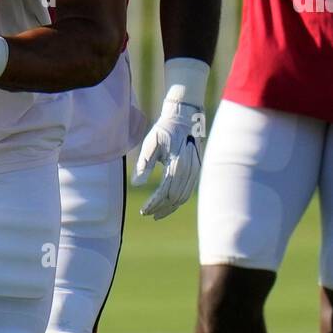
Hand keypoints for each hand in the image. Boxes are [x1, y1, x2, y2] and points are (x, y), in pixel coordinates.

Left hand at [133, 99, 202, 219]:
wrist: (185, 118)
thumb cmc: (164, 130)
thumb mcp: (150, 144)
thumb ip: (144, 164)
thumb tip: (136, 184)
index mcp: (177, 164)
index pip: (165, 192)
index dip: (154, 204)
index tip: (143, 211)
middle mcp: (189, 170)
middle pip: (175, 198)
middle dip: (160, 208)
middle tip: (147, 214)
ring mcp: (195, 171)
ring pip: (183, 197)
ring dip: (170, 208)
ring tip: (156, 214)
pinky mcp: (197, 170)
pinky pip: (188, 191)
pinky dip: (178, 200)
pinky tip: (168, 204)